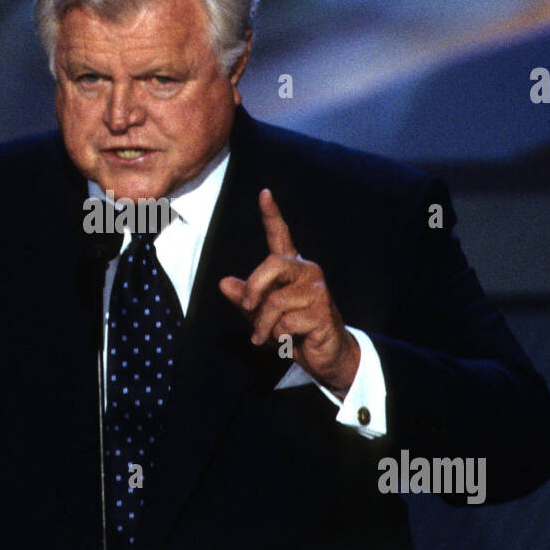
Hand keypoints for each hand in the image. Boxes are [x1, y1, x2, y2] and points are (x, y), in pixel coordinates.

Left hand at [219, 189, 359, 395]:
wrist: (325, 355)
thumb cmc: (294, 330)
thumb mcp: (262, 314)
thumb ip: (245, 298)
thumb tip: (223, 283)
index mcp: (291, 269)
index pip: (280, 236)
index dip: (272, 214)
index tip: (264, 193)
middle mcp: (307, 272)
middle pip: (272, 264)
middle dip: (253, 289)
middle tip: (247, 310)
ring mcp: (317, 291)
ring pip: (275, 302)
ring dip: (263, 326)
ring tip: (265, 337)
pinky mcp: (323, 312)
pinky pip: (286, 322)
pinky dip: (279, 336)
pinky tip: (287, 341)